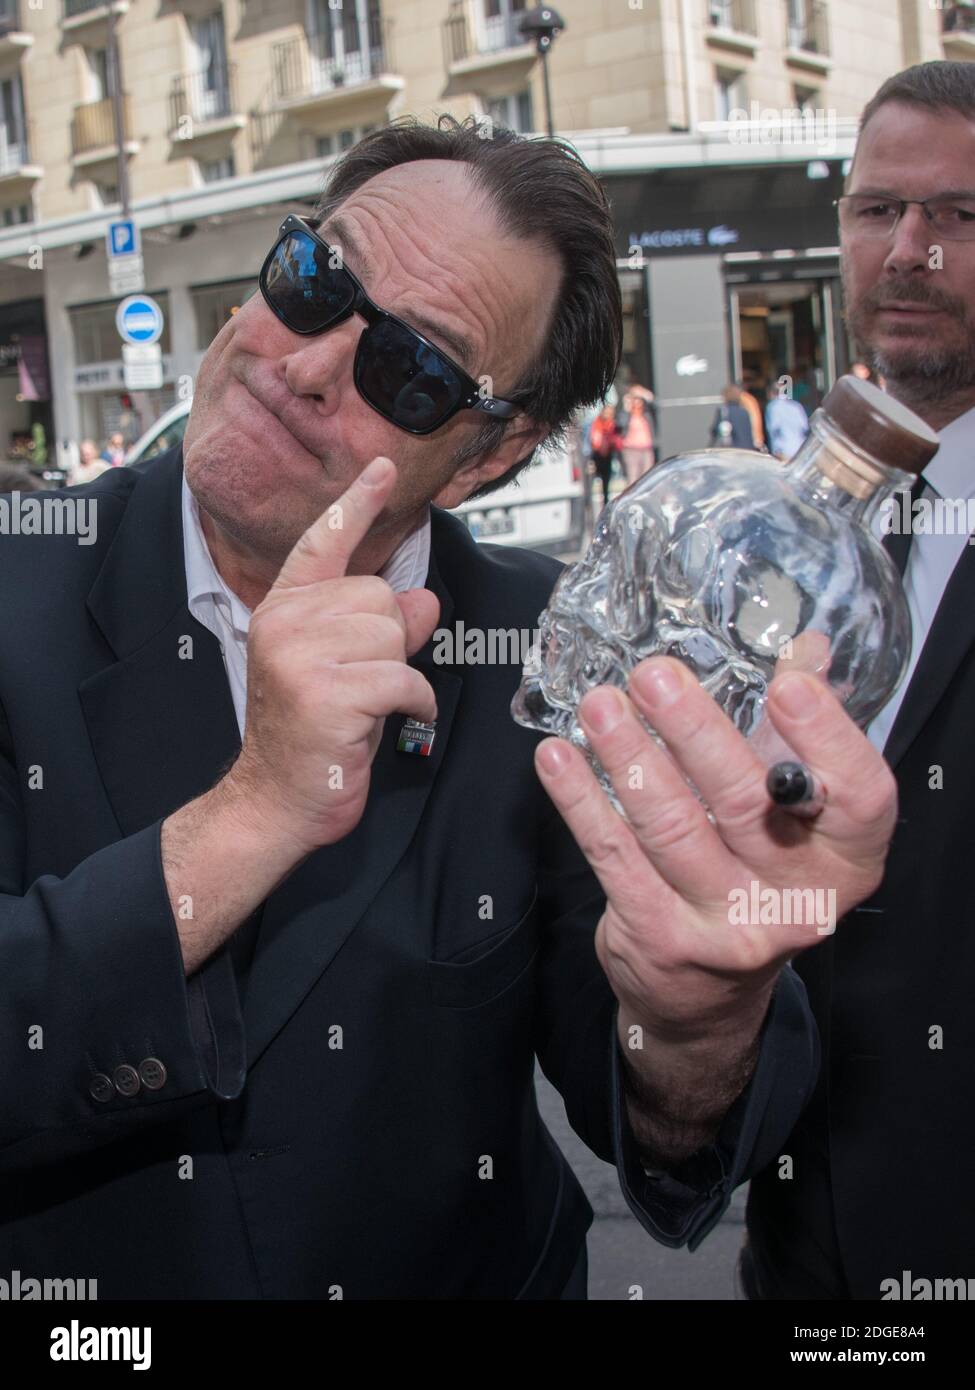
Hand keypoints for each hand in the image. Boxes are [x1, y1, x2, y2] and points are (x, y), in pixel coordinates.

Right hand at [227, 457, 438, 853]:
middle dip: (390, 641)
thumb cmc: (312, 736)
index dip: (357, 505)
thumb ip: (382, 627)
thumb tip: (423, 598)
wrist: (276, 801)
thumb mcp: (348, 669)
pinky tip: (392, 720)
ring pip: (392, 635)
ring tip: (367, 706)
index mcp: (282, 608)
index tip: (384, 468)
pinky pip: (402, 678)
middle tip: (364, 684)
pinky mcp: (325, 694)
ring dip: (398, 675)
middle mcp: (283, 623)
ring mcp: (299, 657)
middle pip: (379, 597)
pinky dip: (413, 702)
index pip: (322, 543)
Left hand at [534, 656, 896, 1042]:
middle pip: (748, 805)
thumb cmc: (756, 879)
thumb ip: (800, 734)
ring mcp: (725, 925)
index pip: (858, 798)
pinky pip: (615, 856)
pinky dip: (582, 801)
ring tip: (601, 705)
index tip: (787, 683)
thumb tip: (804, 649)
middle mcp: (794, 900)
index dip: (827, 738)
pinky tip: (560, 758)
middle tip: (655, 676)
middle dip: (695, 731)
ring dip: (629, 756)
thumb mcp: (795, 818)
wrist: (706, 996)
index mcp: (845, 863)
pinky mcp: (659, 936)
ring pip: (673, 828)